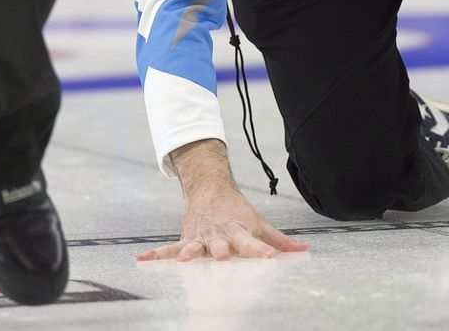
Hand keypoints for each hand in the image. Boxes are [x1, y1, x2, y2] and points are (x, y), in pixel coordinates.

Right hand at [136, 181, 307, 260]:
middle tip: (223, 258)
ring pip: (195, 246)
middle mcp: (220, 235)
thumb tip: (305, 249)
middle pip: (221, 245)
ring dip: (191, 252)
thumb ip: (280, 241)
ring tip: (186, 258)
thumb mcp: (260, 225)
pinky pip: (169, 248)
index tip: (271, 257)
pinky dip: (157, 253)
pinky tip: (143, 258)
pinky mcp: (186, 239)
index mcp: (240, 232)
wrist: (211, 189)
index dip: (263, 250)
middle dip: (221, 252)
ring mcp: (201, 237)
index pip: (255, 243)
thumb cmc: (238, 213)